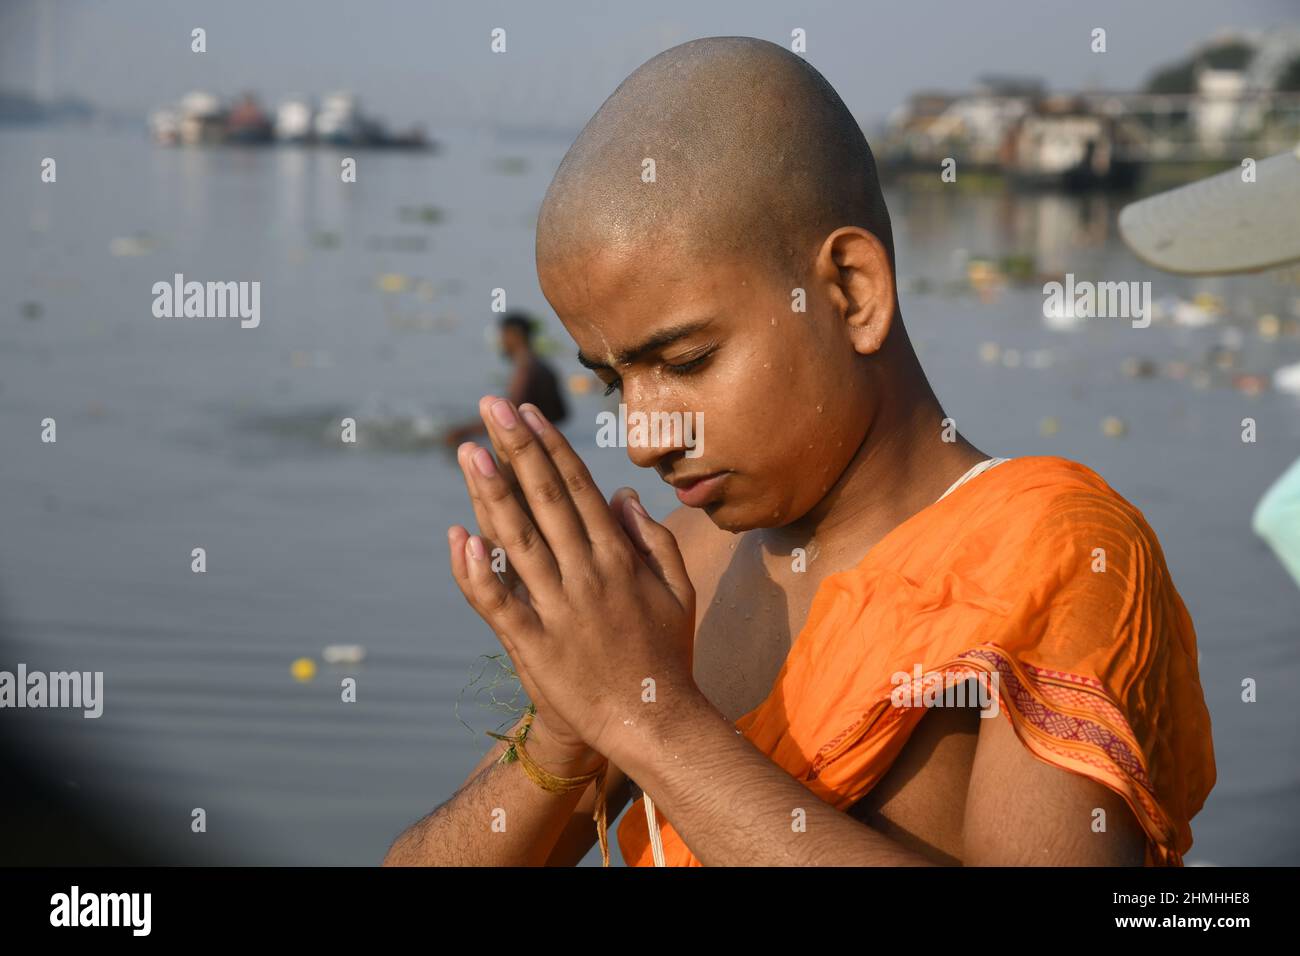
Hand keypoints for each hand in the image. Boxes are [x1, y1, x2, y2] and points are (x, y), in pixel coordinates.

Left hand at [447, 397, 696, 761]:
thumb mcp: (677, 591)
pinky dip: (476, 571)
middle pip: (545, 500)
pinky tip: (458, 537)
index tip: (527, 414)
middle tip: (490, 407)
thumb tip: (623, 495)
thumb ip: (653, 539)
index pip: (577, 489)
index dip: (549, 448)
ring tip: (468, 452)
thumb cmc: (667, 656)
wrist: (653, 723)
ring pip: (517, 540)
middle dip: (516, 450)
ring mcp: (558, 608)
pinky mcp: (534, 645)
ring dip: (490, 494)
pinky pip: (498, 602)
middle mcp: (587, 574)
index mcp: (619, 558)